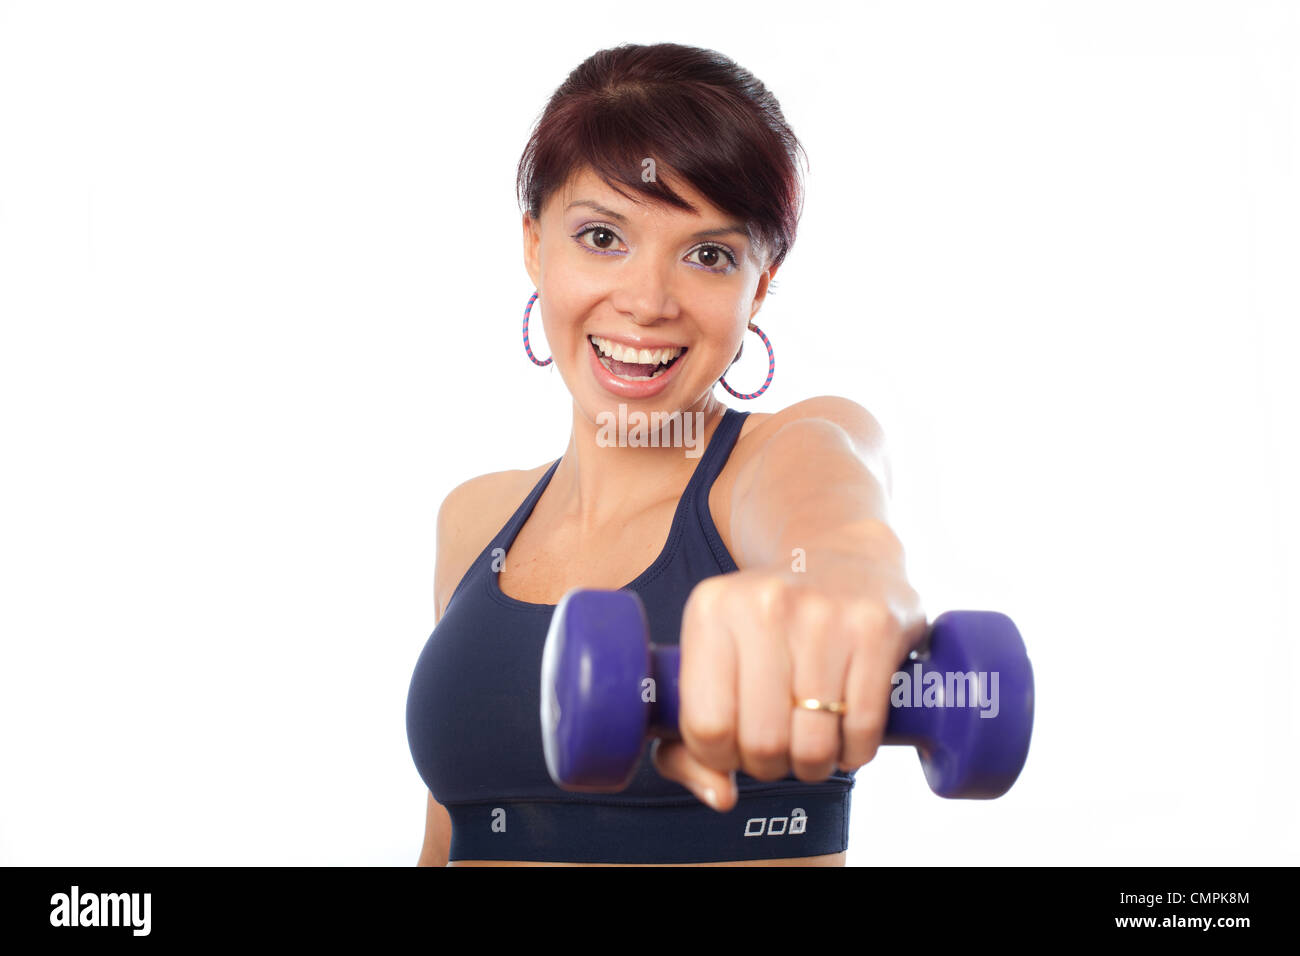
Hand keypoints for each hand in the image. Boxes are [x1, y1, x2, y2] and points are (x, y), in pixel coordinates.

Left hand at [651, 557, 926, 810]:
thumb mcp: (715, 660)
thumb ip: (689, 741)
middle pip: (761, 743)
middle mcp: (764, 604)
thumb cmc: (768, 629)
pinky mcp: (876, 629)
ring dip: (814, 764)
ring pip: (813, 747)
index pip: (705, 727)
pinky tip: (847, 730)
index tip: (735, 744)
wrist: (844, 557)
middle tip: (779, 745)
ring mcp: (823, 615)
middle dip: (770, 765)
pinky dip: (854, 752)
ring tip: (812, 740)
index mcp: (710, 609)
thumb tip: (721, 796)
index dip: (720, 756)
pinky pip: (862, 733)